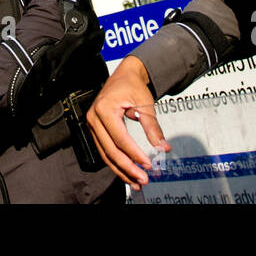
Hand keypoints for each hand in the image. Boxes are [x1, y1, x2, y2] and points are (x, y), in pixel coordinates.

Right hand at [85, 56, 168, 187]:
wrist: (125, 75)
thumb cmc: (132, 85)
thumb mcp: (145, 104)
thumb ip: (152, 127)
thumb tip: (163, 147)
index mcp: (105, 109)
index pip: (120, 139)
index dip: (134, 154)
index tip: (147, 164)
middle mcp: (94, 118)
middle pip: (110, 150)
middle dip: (127, 167)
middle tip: (141, 179)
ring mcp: (92, 124)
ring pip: (105, 154)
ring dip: (120, 169)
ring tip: (135, 181)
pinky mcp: (96, 129)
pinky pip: (104, 149)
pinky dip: (116, 162)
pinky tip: (127, 171)